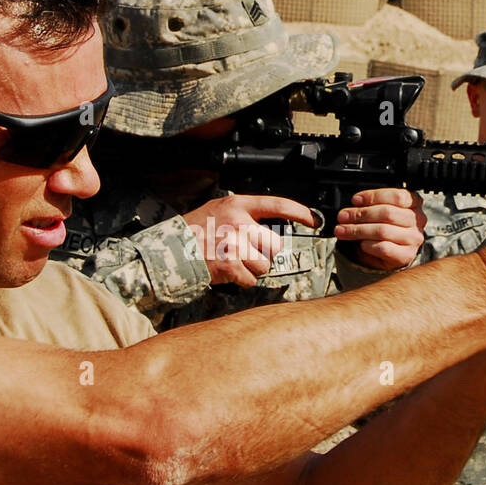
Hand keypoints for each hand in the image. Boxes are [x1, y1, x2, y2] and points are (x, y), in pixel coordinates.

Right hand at [181, 194, 318, 287]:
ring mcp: (235, 245)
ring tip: (234, 261)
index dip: (301, 213)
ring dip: (253, 268)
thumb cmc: (195, 231)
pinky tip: (228, 271)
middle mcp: (240, 223)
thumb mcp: (219, 210)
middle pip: (275, 244)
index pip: (278, 205)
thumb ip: (244, 213)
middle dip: (266, 253)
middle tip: (247, 252)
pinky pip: (251, 279)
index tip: (314, 220)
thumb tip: (269, 226)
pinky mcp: (230, 266)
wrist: (171, 250)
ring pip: (265, 265)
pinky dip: (242, 279)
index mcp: (238, 206)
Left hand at [335, 188, 426, 270]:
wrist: (391, 251)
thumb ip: (371, 204)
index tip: (355, 200)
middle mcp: (417, 220)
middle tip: (343, 216)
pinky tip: (361, 243)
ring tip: (343, 230)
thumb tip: (352, 207)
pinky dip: (368, 245)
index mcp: (414, 203)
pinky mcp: (406, 255)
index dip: (373, 197)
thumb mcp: (381, 210)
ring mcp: (413, 239)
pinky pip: (383, 248)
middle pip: (387, 213)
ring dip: (358, 230)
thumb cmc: (386, 226)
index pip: (397, 196)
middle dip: (361, 214)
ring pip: (383, 231)